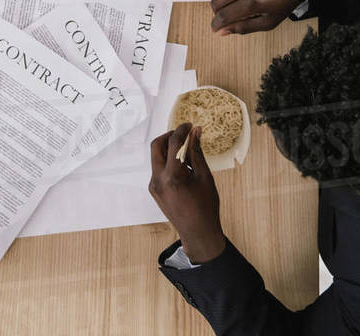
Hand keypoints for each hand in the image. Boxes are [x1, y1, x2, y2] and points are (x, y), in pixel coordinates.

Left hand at [149, 124, 225, 264]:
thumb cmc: (206, 206)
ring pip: (156, 157)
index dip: (182, 130)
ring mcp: (154, 186)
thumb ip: (197, 152)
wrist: (198, 233)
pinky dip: (167, 161)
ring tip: (185, 151)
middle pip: (157, 146)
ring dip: (168, 148)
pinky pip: (157, 168)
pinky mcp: (154, 191)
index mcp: (173, 176)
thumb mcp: (205, 176)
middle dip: (169, 136)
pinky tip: (182, 165)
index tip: (190, 125)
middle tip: (184, 135)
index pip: (173, 143)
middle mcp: (158, 180)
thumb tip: (196, 132)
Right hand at [209, 0, 303, 34]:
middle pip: (215, 3)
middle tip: (225, 17)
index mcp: (252, 2)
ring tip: (229, 5)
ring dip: (218, 1)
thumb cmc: (282, 2)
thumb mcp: (267, 22)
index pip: (223, 16)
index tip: (215, 28)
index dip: (216, 25)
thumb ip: (243, 28)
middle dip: (216, 14)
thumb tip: (222, 31)